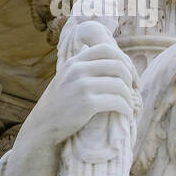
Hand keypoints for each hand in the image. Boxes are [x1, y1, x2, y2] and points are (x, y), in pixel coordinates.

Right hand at [30, 26, 136, 149]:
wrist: (43, 126)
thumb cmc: (60, 103)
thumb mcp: (67, 77)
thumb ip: (83, 66)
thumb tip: (108, 56)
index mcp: (74, 62)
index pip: (107, 49)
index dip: (125, 60)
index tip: (130, 75)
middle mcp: (77, 70)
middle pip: (118, 66)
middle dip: (130, 79)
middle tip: (132, 91)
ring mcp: (82, 86)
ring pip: (120, 85)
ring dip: (129, 97)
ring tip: (128, 105)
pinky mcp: (87, 103)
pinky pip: (117, 101)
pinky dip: (126, 108)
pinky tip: (125, 113)